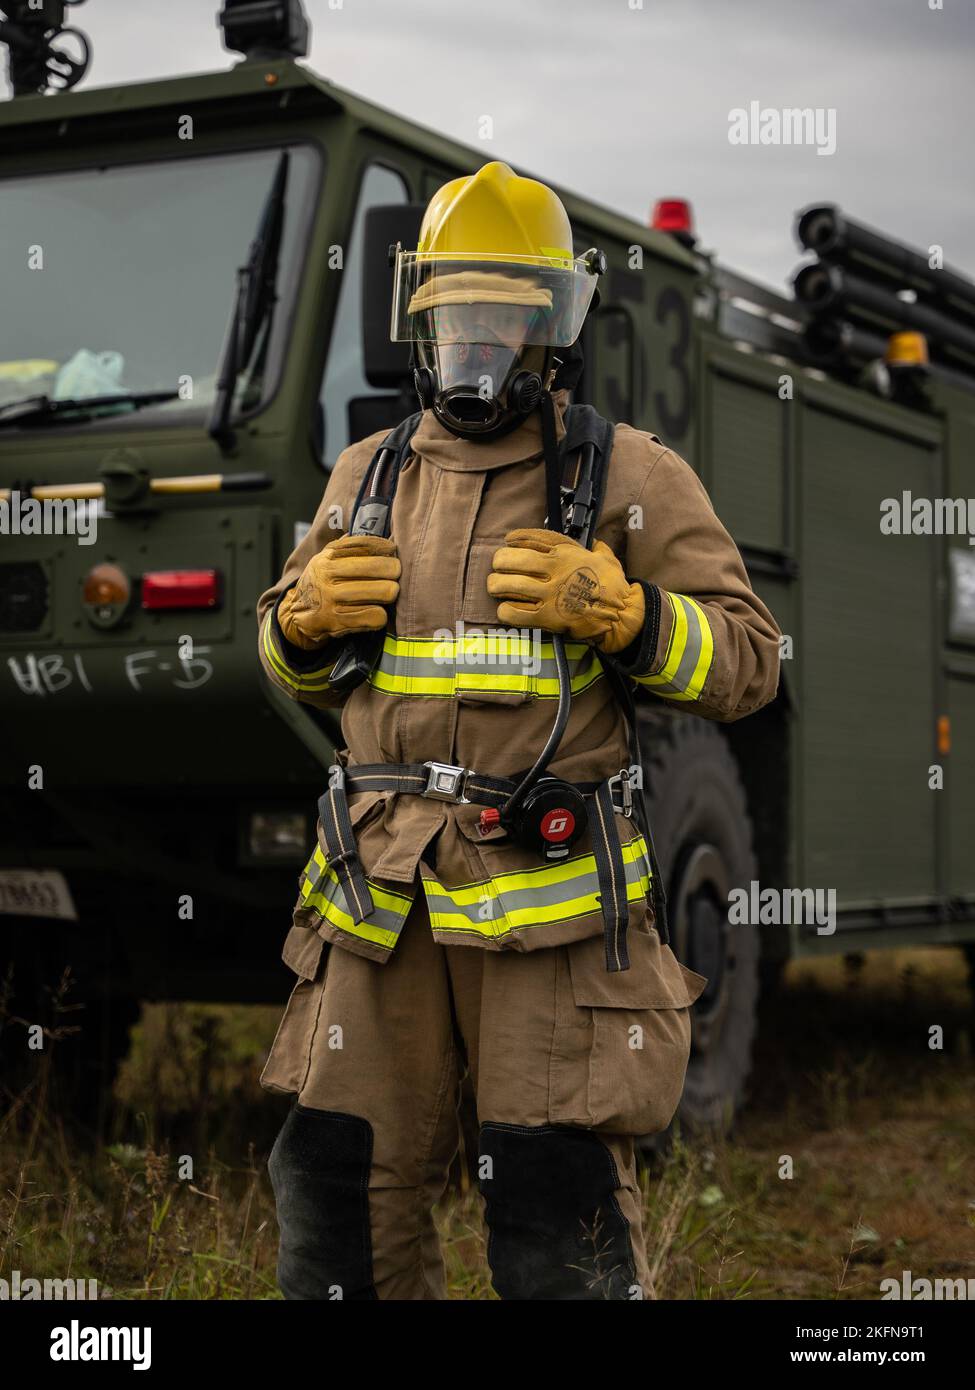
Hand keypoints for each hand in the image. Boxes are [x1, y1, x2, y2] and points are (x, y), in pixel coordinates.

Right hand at [278, 534, 400, 647]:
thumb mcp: (328, 558)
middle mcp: (328, 575)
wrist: (297, 614)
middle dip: (394, 572)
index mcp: (328, 556)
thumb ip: (350, 546)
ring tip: (386, 595)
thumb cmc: (322, 582)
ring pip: (384, 592)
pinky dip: (381, 616)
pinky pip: (377, 616)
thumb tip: (381, 532)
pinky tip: (375, 612)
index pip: (368, 545)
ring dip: (390, 594)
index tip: (392, 553)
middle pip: (383, 567)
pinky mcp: (338, 622)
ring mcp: (332, 599)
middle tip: (393, 577)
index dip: (386, 548)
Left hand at [487, 528, 644, 652]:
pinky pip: (514, 613)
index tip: (508, 541)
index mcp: (565, 552)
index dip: (514, 538)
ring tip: (495, 587)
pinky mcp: (547, 617)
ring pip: (508, 585)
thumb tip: (594, 543)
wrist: (621, 614)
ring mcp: (548, 594)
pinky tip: (505, 609)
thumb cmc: (613, 584)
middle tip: (497, 567)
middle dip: (499, 562)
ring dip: (496, 586)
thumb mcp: (605, 556)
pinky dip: (504, 611)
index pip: (531, 538)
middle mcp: (553, 570)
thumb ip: (595, 548)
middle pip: (511, 560)